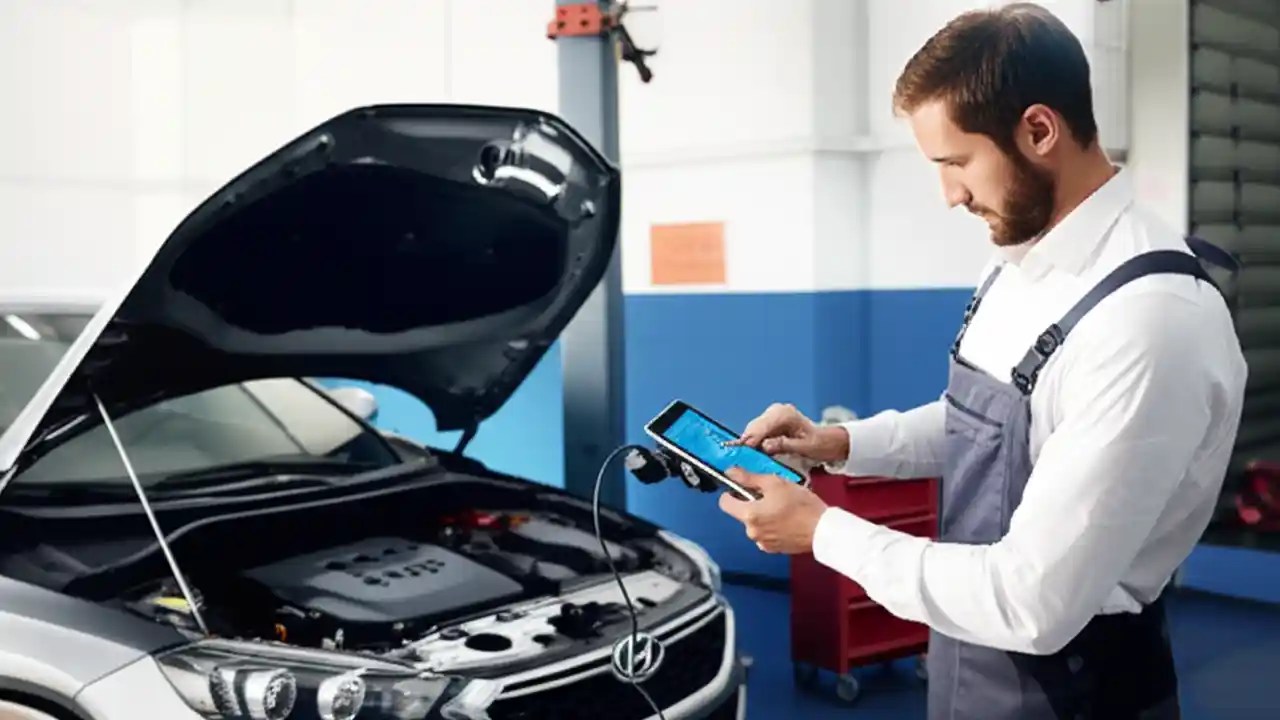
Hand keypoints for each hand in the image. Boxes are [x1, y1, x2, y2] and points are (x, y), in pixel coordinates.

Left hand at [717, 468, 828, 553]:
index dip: (732, 493)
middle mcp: (751, 532)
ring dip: (763, 516)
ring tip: (782, 508)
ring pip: (755, 524)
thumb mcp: (775, 483)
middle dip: (752, 504)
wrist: (823, 530)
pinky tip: (787, 521)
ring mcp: (762, 543)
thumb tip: (730, 472)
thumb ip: (749, 478)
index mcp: (749, 515)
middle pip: (742, 513)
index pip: (724, 503)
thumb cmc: (800, 504)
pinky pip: (766, 535)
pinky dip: (772, 528)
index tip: (745, 488)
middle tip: (772, 496)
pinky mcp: (774, 550)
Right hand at [726, 403, 848, 464]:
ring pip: (754, 430)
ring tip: (745, 456)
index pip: (763, 425)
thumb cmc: (819, 443)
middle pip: (755, 426)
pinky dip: (754, 443)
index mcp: (785, 414)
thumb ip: (784, 445)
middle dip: (748, 441)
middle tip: (740, 455)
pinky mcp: (770, 425)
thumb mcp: (805, 446)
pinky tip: (751, 452)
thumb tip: (765, 445)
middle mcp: (776, 412)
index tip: (745, 448)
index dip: (752, 437)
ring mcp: (772, 417)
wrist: (827, 441)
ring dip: (749, 443)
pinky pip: (757, 434)